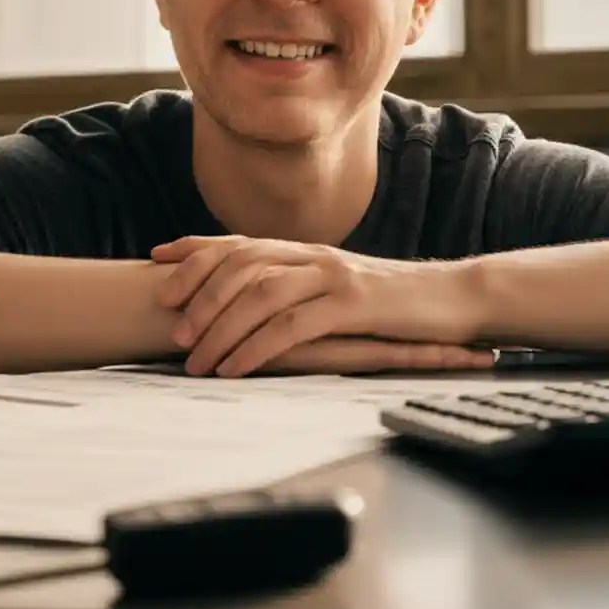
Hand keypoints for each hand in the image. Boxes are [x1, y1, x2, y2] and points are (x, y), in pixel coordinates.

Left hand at [152, 236, 477, 376]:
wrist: (451, 300)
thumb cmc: (389, 304)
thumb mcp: (336, 288)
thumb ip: (297, 289)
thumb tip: (250, 303)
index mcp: (305, 250)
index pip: (239, 242)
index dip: (195, 249)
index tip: (157, 262)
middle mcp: (313, 255)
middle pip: (241, 265)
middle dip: (199, 296)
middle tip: (172, 332)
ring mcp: (333, 276)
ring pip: (260, 294)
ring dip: (221, 328)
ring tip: (196, 361)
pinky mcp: (353, 305)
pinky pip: (293, 325)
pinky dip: (257, 346)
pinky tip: (237, 367)